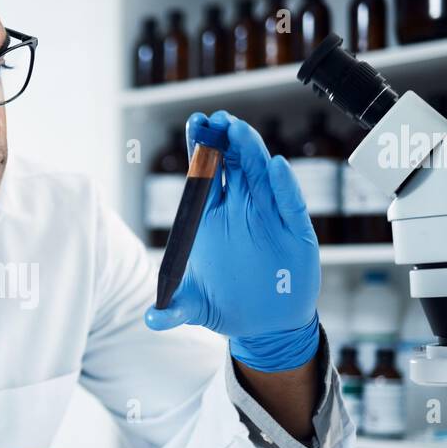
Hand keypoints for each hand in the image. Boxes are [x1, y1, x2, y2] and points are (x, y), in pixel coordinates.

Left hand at [145, 110, 321, 372]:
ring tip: (239, 131)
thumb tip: (151, 319)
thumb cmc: (227, 308)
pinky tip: (276, 167)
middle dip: (225, 140)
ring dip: (251, 152)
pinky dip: (284, 186)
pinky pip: (290, 204)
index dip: (200, 148)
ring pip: (260, 176)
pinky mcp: (294, 233)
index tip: (195, 123)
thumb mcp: (194, 309)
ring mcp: (268, 218)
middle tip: (218, 119)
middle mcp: (239, 212)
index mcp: (210, 220)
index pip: (203, 176)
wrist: (266, 327)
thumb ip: (173, 311)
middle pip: (233, 166)